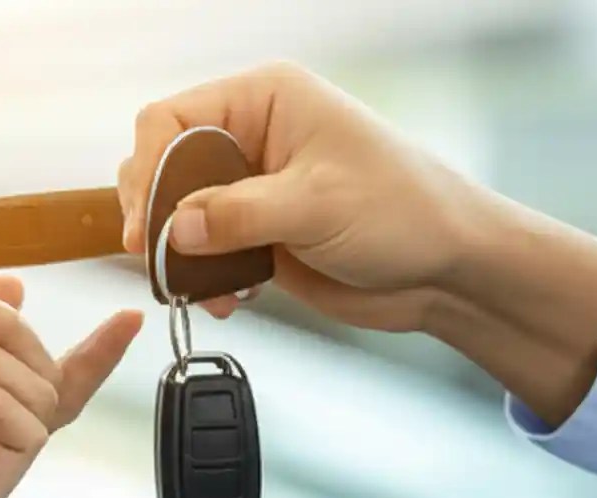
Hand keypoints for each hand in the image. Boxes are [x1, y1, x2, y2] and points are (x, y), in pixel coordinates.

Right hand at [118, 61, 596, 425]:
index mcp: (265, 100)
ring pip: (180, 215)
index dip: (150, 171)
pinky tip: (229, 298)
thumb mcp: (317, 205)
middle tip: (160, 260)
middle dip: (160, 217)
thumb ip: (239, 214)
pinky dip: (205, 278)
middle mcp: (252, 137)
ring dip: (181, 257)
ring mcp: (253, 187)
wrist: (446, 269)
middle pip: (166, 167)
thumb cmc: (404, 211)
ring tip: (202, 289)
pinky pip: (206, 252)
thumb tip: (174, 230)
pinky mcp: (259, 233)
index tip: (149, 225)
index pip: (171, 121)